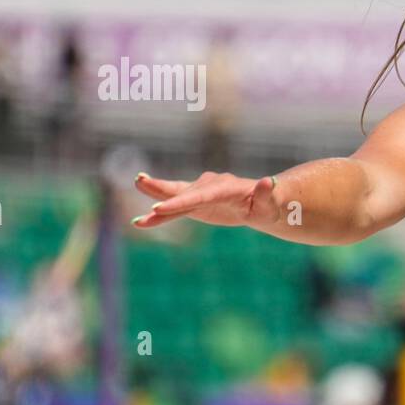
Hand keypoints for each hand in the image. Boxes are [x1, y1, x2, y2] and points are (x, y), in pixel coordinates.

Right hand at [130, 171, 279, 227]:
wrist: (262, 202)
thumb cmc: (269, 205)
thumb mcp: (270, 203)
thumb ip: (265, 194)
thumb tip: (268, 182)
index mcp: (227, 187)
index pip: (202, 194)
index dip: (182, 200)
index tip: (162, 207)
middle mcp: (210, 186)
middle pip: (184, 189)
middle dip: (163, 189)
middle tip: (141, 183)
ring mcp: (200, 193)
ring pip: (175, 197)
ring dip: (155, 201)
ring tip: (133, 209)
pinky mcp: (195, 202)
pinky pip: (175, 209)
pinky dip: (159, 216)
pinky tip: (141, 222)